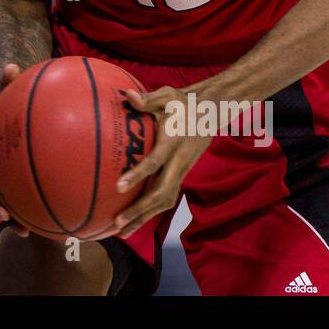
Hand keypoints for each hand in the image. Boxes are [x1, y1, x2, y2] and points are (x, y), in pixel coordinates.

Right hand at [0, 63, 27, 233]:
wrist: (11, 125)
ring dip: (8, 219)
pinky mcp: (13, 189)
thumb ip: (9, 82)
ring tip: (25, 231)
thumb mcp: (11, 95)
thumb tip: (12, 63)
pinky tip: (51, 227)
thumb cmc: (13, 109)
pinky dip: (30, 218)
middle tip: (2, 213)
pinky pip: (20, 206)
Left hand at [112, 84, 213, 239]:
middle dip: (140, 210)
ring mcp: (182, 172)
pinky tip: (133, 222)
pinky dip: (150, 212)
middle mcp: (180, 162)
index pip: (155, 162)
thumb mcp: (168, 96)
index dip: (138, 175)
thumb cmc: (183, 103)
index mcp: (174, 143)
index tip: (118, 186)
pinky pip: (166, 198)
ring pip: (165, 201)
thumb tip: (127, 96)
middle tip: (118, 222)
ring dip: (145, 218)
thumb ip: (148, 99)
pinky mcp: (180, 177)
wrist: (210, 114)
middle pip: (161, 193)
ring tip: (123, 232)